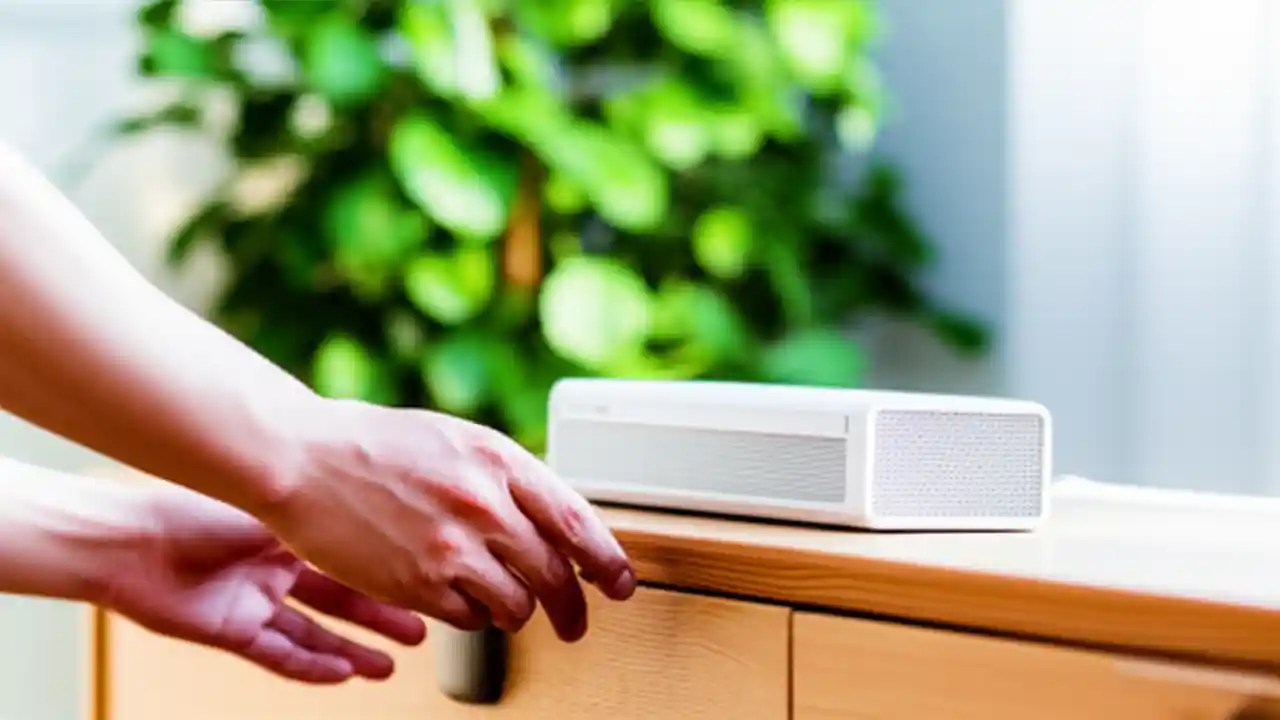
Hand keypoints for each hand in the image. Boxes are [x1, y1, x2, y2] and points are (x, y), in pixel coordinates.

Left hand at [103, 484, 425, 683]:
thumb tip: (384, 510)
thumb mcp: (278, 510)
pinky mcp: (232, 631)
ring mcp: (256, 600)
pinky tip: (341, 675)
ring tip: (388, 668)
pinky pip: (279, 655)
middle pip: (340, 599)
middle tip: (421, 632)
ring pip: (314, 633)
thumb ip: (326, 518)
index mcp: (290, 530)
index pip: (349, 555)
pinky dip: (310, 666)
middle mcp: (276, 566)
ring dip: (351, 651)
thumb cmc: (200, 511)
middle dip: (380, 618)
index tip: (423, 579)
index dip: (386, 571)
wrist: (133, 541)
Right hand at [262, 399, 635, 642]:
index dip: (607, 560)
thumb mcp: (455, 439)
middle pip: (555, 574)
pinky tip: (462, 601)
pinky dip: (475, 617)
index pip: (576, 521)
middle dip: (574, 607)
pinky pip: (470, 619)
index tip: (620, 584)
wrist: (303, 458)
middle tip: (577, 624)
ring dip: (519, 613)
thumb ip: (504, 476)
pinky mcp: (416, 583)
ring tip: (506, 605)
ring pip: (517, 605)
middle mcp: (483, 503)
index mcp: (498, 460)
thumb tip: (550, 519)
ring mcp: (451, 546)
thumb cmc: (374, 445)